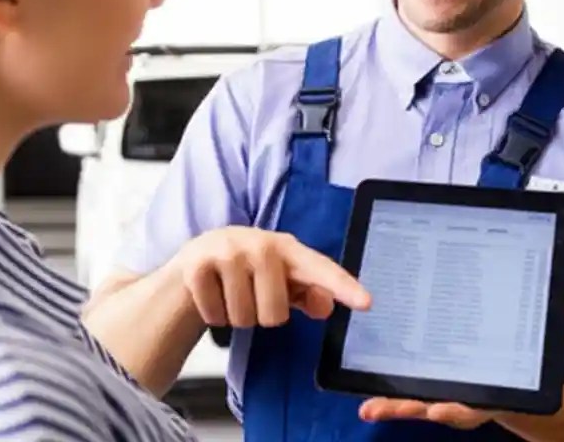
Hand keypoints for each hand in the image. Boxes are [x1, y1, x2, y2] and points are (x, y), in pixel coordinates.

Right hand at [173, 227, 371, 327]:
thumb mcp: (280, 280)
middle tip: (251, 297)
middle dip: (262, 315)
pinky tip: (212, 296)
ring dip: (236, 317)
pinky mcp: (198, 264)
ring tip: (230, 294)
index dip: (344, 287)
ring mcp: (228, 252)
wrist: (197, 258)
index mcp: (287, 248)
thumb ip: (307, 293)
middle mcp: (260, 244)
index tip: (366, 302)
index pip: (321, 270)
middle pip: (275, 313)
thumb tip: (326, 306)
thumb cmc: (247, 270)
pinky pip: (216, 316)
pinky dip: (213, 316)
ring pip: (244, 318)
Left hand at [358, 282, 563, 428]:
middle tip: (383, 408)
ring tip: (368, 407)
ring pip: (419, 402)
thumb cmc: (533, 355)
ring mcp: (448, 390)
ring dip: (393, 405)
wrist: (523, 376)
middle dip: (413, 409)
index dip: (458, 408)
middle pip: (438, 407)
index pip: (475, 403)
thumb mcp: (554, 338)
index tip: (440, 409)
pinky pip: (411, 392)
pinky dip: (391, 397)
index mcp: (495, 390)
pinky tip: (366, 397)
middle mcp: (469, 395)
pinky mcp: (432, 382)